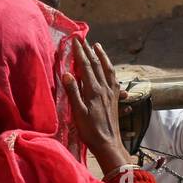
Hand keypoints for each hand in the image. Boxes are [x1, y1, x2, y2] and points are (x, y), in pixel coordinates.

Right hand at [62, 38, 130, 172]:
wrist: (108, 144)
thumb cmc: (90, 130)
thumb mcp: (77, 112)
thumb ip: (73, 92)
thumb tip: (67, 73)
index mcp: (94, 90)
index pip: (85, 66)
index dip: (80, 53)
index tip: (74, 40)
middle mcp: (104, 88)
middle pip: (96, 65)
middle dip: (89, 51)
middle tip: (83, 39)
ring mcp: (112, 93)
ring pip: (108, 69)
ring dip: (102, 57)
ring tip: (98, 46)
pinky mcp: (115, 99)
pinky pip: (114, 79)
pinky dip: (110, 69)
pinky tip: (109, 69)